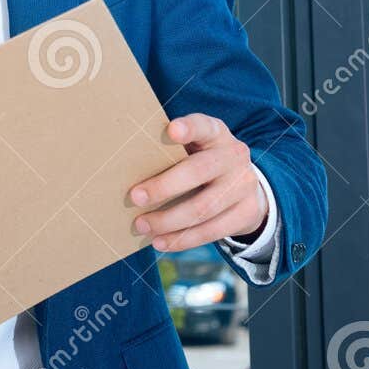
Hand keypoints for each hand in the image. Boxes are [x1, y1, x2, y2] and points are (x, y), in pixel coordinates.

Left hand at [129, 113, 267, 251]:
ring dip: (168, 220)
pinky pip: (213, 230)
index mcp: (215, 133)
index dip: (189, 128)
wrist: (244, 186)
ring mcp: (244, 185)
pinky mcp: (248, 212)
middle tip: (134, 197)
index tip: (172, 131)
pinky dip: (184, 239)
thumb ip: (168, 149)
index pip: (203, 126)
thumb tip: (121, 166)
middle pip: (199, 171)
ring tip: (141, 226)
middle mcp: (233, 156)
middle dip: (164, 186)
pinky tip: (161, 242)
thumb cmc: (199, 161)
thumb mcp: (191, 147)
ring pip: (204, 207)